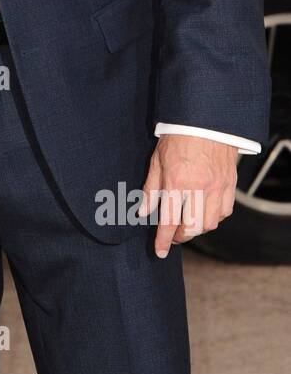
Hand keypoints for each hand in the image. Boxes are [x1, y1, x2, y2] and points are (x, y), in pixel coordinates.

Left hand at [139, 134, 237, 257]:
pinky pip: (224, 212)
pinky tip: (205, 212)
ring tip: (187, 223)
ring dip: (197, 228)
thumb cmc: (178, 139)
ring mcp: (217, 187)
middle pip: (192, 228)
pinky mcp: (230, 185)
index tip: (160, 251)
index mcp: (176, 182)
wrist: (205, 121)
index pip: (168, 221)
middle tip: (173, 235)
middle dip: (181, 237)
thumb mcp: (156, 162)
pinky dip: (214, 217)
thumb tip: (143, 212)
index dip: (163, 240)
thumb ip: (150, 189)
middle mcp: (199, 188)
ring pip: (210, 223)